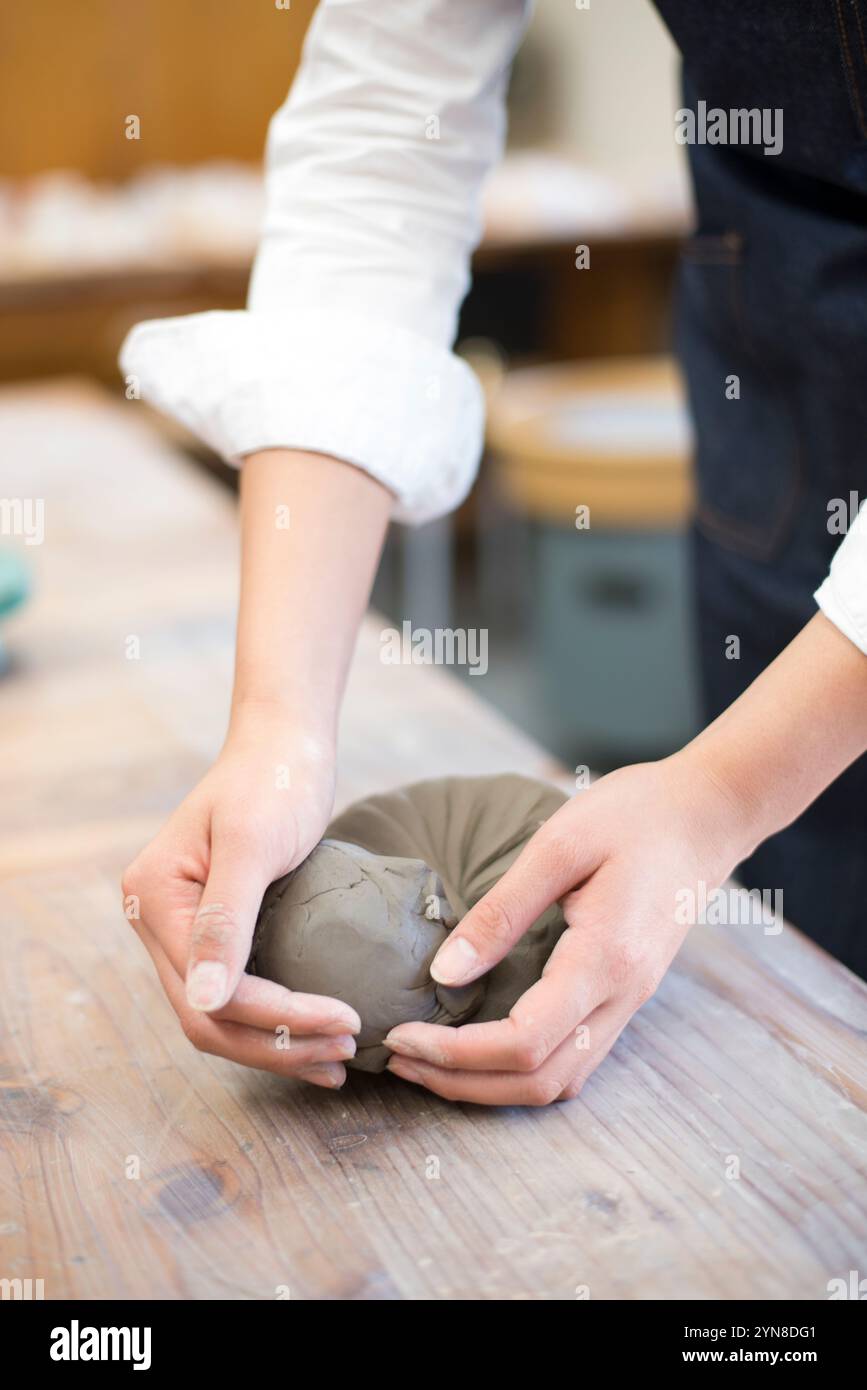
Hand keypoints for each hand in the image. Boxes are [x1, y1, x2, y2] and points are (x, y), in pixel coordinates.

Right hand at [121, 709, 359, 1087]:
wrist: (286, 743)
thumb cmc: (273, 779)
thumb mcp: (253, 843)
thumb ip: (226, 920)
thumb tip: (206, 1001)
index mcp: (153, 899)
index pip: (211, 991)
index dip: (277, 1019)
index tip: (344, 1021)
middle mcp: (156, 920)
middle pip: (208, 1017)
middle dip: (278, 1044)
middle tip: (345, 1053)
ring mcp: (182, 929)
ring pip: (221, 1017)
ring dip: (278, 1045)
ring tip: (339, 1056)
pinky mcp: (217, 931)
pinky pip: (237, 994)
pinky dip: (277, 1022)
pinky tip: (319, 1035)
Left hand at [385, 752, 750, 1104]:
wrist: (708, 812)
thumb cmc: (636, 815)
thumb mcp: (558, 845)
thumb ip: (500, 913)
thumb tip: (444, 973)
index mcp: (606, 959)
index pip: (524, 1041)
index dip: (455, 1054)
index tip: (401, 1037)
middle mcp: (624, 996)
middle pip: (539, 1079)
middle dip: (462, 1082)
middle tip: (399, 1059)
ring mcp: (631, 1000)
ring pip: (559, 1080)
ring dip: (491, 1084)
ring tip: (430, 1060)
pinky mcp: (627, 993)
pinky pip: (574, 1058)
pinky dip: (522, 1067)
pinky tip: (482, 1045)